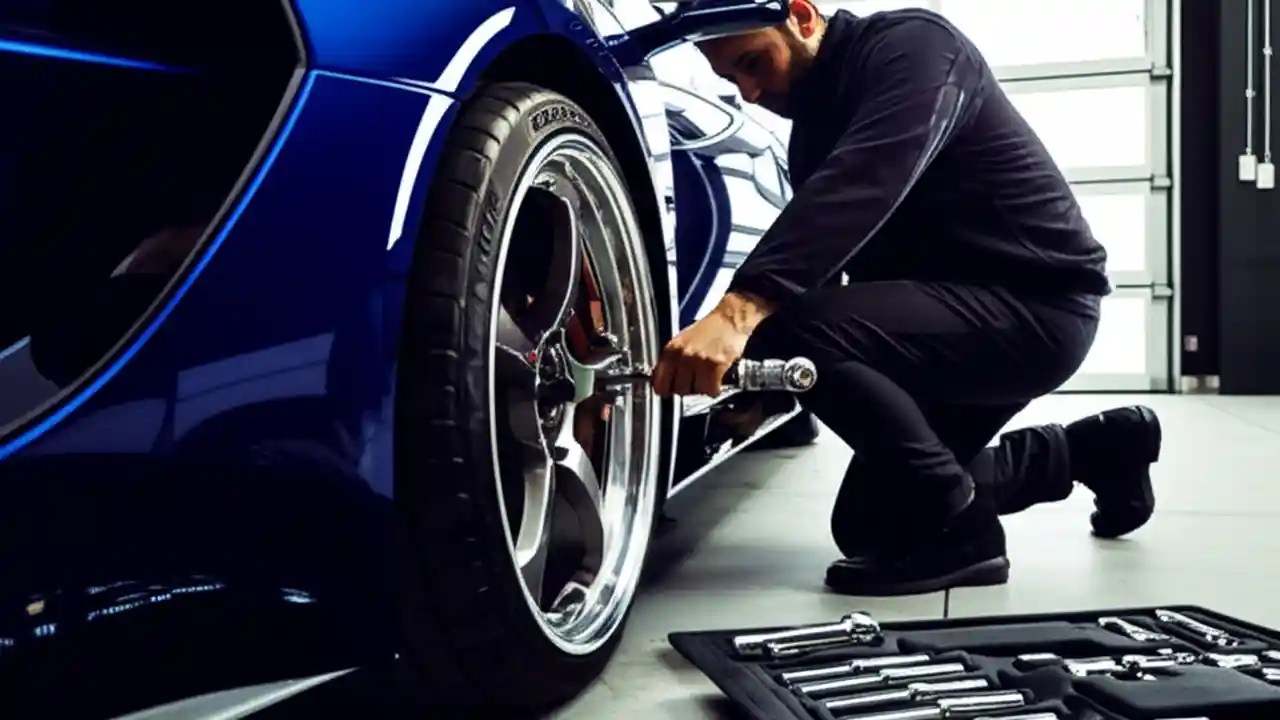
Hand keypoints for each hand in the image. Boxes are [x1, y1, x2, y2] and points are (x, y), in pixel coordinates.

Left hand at [652, 292, 774, 396]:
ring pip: (695, 391)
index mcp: (672, 349)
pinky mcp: (716, 364)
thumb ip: (672, 361)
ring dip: (703, 389)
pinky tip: (717, 382)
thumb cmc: (708, 329)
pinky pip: (711, 389)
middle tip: (695, 383)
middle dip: (688, 390)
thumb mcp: (682, 341)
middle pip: (679, 390)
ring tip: (707, 379)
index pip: (660, 383)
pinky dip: (715, 389)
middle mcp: (683, 355)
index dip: (666, 390)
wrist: (729, 318)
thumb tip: (661, 380)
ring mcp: (699, 360)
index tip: (671, 392)